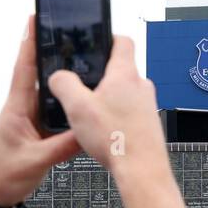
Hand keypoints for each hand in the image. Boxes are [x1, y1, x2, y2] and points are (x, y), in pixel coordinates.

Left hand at [0, 17, 80, 203]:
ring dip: (61, 75)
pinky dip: (66, 101)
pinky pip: (55, 110)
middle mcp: (22, 109)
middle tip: (65, 29)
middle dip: (50, 49)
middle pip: (38, 73)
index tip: (36, 18)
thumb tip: (88, 130)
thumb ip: (63, 146)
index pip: (24, 69)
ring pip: (48, 92)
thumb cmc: (2, 177)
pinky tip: (80, 97)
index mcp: (17, 110)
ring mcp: (30, 119)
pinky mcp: (37, 131)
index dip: (30, 42)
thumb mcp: (36, 162)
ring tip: (79, 57)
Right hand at [47, 33, 166, 176]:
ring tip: (90, 113)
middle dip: (101, 74)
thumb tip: (59, 76)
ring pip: (124, 92)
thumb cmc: (116, 139)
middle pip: (120, 69)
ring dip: (107, 98)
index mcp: (125, 74)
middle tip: (82, 85)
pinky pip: (129, 110)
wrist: (142, 170)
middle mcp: (142, 86)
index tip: (94, 42)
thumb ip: (64, 84)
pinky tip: (103, 130)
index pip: (122, 41)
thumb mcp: (77, 108)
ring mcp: (148, 105)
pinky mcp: (148, 122)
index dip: (107, 37)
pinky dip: (116, 115)